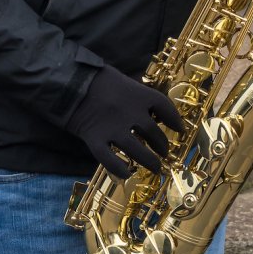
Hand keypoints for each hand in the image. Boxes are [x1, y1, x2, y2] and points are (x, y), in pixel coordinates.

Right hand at [65, 65, 184, 178]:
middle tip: (166, 154)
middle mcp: (132, 113)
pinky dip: (119, 169)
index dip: (176, 121)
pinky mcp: (95, 140)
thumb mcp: (126, 82)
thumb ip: (139, 97)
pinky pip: (109, 160)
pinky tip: (127, 174)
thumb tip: (153, 113)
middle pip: (154, 134)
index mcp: (141, 95)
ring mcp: (113, 128)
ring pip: (136, 150)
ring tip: (156, 168)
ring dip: (149, 161)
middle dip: (162, 146)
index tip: (181, 130)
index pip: (166, 109)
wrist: (70, 82)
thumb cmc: (99, 79)